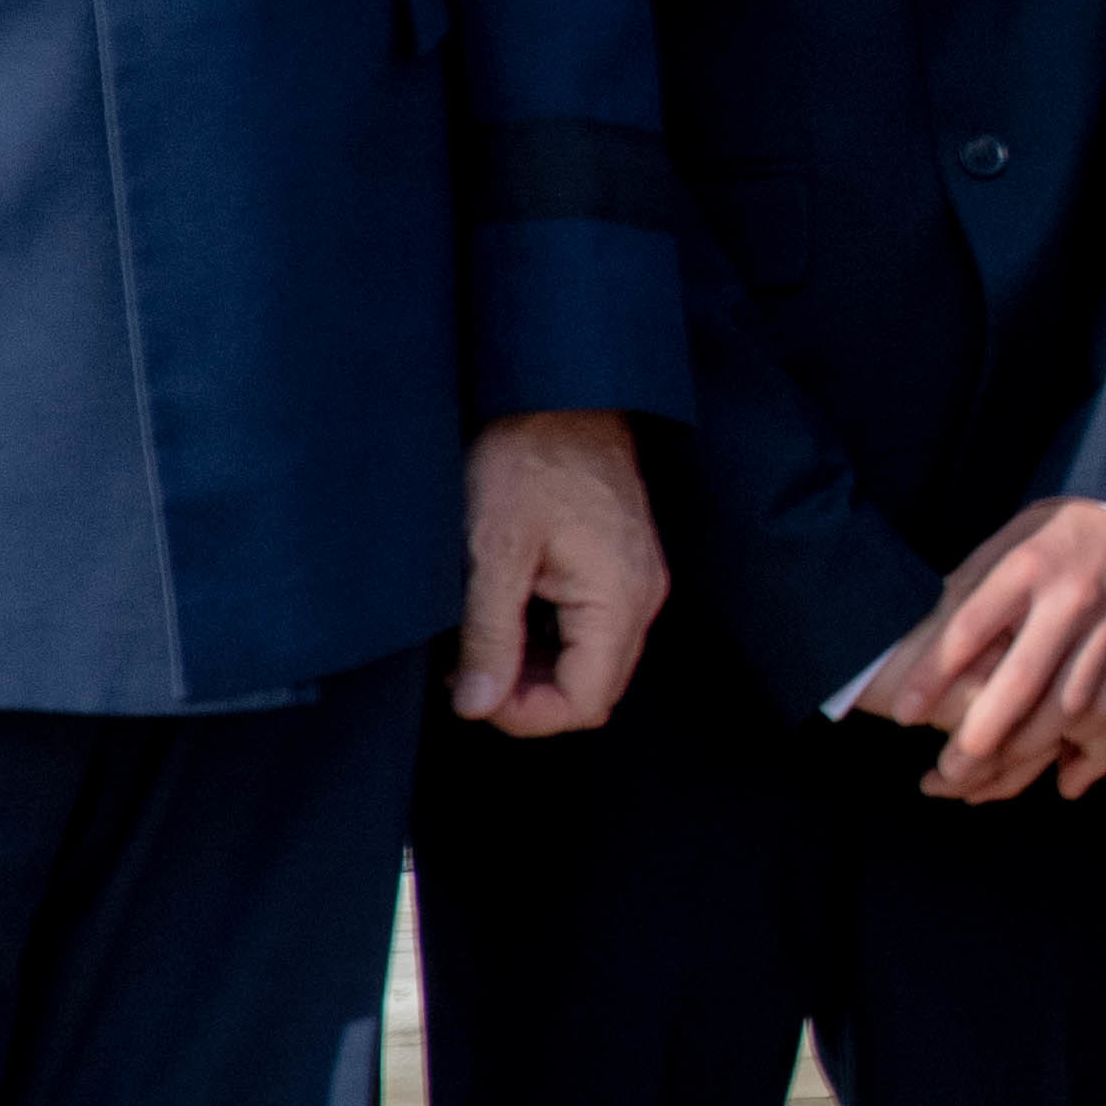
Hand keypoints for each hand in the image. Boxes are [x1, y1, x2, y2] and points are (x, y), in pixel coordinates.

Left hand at [452, 412, 664, 737]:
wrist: (557, 390)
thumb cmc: (524, 458)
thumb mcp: (492, 551)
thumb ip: (489, 636)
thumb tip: (479, 707)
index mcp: (619, 598)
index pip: (586, 701)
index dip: (525, 715)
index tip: (468, 694)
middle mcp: (642, 595)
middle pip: (595, 687)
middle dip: (528, 695)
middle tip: (464, 673)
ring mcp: (636, 578)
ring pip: (592, 660)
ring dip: (534, 668)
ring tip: (475, 644)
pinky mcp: (620, 563)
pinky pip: (591, 627)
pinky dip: (547, 639)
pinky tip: (502, 616)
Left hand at [855, 500, 1105, 804]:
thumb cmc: (1056, 537)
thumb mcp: (1003, 546)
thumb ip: (968, 594)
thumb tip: (921, 647)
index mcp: (1027, 567)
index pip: (970, 628)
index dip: (933, 676)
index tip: (902, 714)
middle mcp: (1071, 599)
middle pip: (1023, 680)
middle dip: (983, 733)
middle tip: (949, 768)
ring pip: (1068, 707)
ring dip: (1027, 749)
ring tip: (988, 774)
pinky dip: (1085, 750)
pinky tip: (1058, 773)